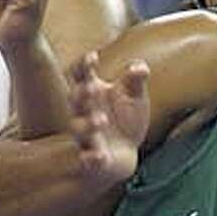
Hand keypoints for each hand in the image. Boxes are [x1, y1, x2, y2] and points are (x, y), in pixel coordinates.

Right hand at [68, 52, 149, 192]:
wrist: (126, 152)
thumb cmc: (126, 117)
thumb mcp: (134, 95)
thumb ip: (135, 80)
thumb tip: (140, 67)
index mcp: (92, 92)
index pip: (83, 75)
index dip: (84, 66)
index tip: (92, 57)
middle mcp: (84, 112)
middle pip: (76, 101)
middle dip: (82, 95)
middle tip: (92, 88)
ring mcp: (87, 135)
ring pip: (80, 130)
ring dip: (87, 125)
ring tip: (101, 121)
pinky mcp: (94, 158)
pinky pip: (89, 158)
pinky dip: (92, 158)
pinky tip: (98, 157)